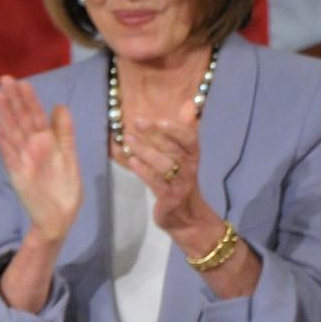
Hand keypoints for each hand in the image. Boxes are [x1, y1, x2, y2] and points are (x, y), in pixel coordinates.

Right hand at [0, 76, 82, 241]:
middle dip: (13, 100)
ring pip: (13, 132)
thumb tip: (60, 106)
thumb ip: (64, 132)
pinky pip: (9, 153)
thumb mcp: (70, 157)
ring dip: (4, 114)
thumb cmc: (65, 190)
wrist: (60, 218)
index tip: (22, 82)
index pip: (35, 116)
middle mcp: (32, 148)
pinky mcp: (18, 174)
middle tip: (4, 79)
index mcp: (46, 143)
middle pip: (21, 119)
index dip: (29, 99)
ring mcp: (23, 159)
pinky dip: (1, 139)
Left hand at [113, 101, 215, 240]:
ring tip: (128, 139)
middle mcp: (190, 167)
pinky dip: (143, 170)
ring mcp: (180, 183)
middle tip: (136, 122)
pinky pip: (156, 182)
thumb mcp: (184, 156)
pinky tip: (131, 161)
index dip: (175, 128)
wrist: (186, 217)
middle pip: (173, 148)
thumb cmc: (180, 181)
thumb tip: (188, 104)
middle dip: (155, 134)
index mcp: (193, 155)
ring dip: (145, 150)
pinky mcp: (170, 197)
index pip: (189, 138)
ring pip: (164, 164)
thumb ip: (183, 131)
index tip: (158, 119)